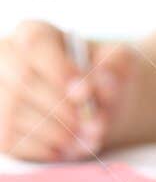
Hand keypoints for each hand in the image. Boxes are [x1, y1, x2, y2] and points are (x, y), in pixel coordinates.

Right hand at [0, 21, 138, 159]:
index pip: (36, 44)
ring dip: (56, 133)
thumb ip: (114, 64)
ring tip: (89, 140)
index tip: (85, 94)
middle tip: (95, 125)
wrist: (96, 102)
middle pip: (22, 82)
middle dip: (61, 108)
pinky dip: (43, 148)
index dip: (58, 70)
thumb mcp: (118, 60)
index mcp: (33, 33)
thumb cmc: (103, 74)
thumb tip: (100, 77)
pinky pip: (9, 140)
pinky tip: (69, 148)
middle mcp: (5, 59)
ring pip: (13, 114)